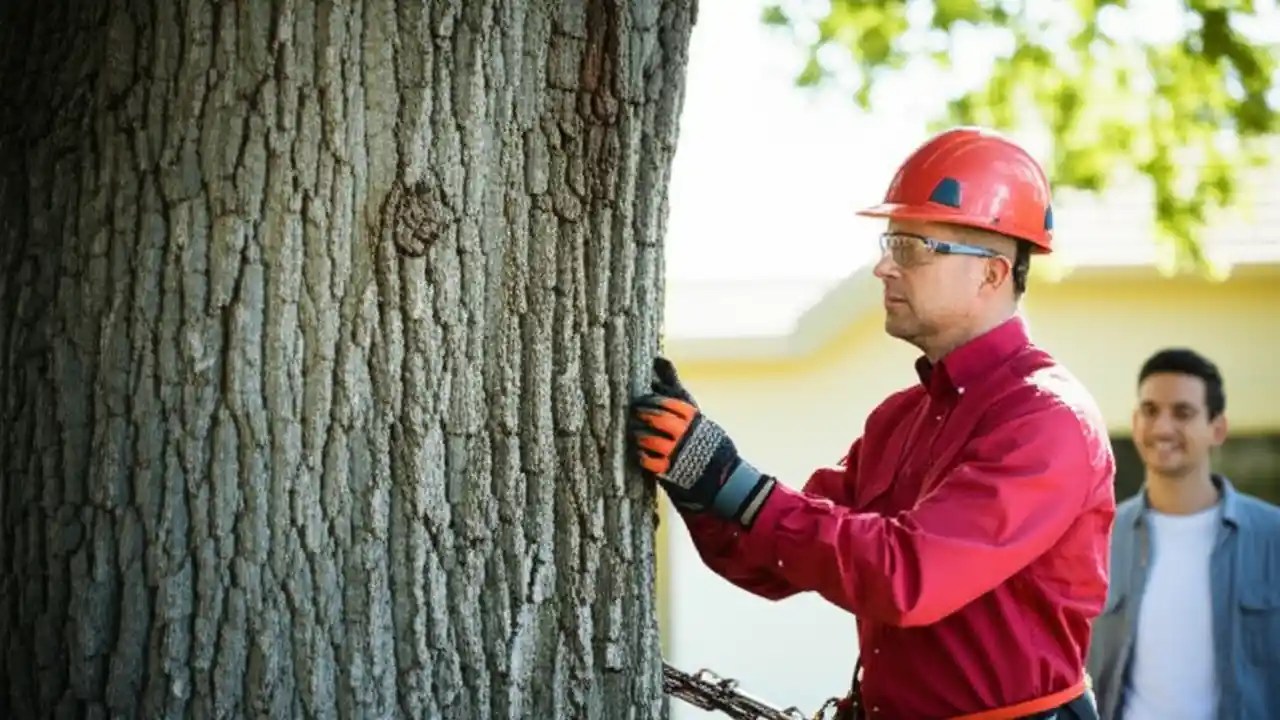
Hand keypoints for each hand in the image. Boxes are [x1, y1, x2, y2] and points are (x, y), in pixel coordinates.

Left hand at [627, 357, 775, 526]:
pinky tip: (639, 451)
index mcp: (690, 415)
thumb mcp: (688, 406)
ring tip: (634, 432)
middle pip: (655, 419)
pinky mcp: (669, 471)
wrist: (717, 471)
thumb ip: (672, 383)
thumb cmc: (695, 430)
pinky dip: (641, 455)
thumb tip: (658, 358)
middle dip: (640, 416)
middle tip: (632, 414)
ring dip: (637, 435)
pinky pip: (648, 461)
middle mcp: (684, 432)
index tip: (638, 401)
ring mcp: (676, 452)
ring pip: (648, 440)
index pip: (664, 404)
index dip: (648, 401)